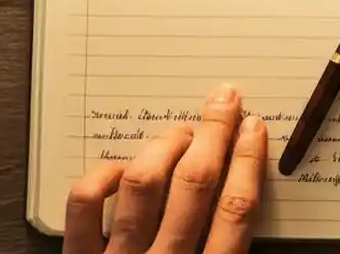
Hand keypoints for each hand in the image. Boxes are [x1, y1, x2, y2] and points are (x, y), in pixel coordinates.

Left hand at [64, 83, 267, 253]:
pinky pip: (85, 206)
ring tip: (181, 130)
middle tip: (224, 100)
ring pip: (144, 183)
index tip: (254, 128)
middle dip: (215, 133)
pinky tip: (120, 166)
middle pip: (196, 184)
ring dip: (167, 145)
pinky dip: (102, 175)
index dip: (248, 160)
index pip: (236, 208)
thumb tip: (243, 200)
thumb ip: (226, 252)